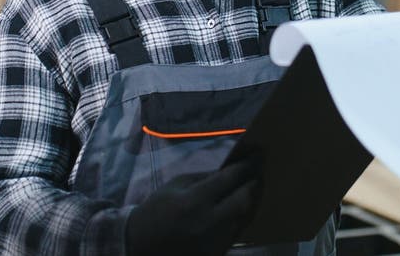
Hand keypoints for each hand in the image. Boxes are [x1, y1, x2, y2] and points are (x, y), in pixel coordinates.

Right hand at [125, 159, 260, 255]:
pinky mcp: (217, 252)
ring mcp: (216, 241)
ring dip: (253, 198)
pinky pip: (239, 231)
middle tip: (259, 169)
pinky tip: (245, 204)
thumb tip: (231, 168)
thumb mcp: (176, 185)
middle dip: (255, 181)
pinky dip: (244, 215)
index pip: (231, 178)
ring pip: (246, 216)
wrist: (140, 246)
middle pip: (245, 198)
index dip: (248, 163)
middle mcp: (210, 222)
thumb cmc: (156, 211)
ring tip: (255, 184)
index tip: (258, 152)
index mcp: (195, 200)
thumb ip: (205, 177)